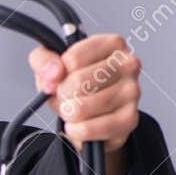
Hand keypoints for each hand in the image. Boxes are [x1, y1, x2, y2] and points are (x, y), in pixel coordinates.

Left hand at [29, 33, 141, 174]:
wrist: (90, 116)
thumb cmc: (75, 86)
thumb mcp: (52, 66)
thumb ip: (43, 60)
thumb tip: (54, 72)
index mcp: (112, 44)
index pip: (72, 59)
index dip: (58, 73)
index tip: (62, 76)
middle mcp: (128, 64)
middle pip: (77, 82)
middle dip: (63, 94)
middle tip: (68, 96)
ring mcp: (132, 92)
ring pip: (82, 107)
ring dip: (69, 113)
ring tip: (74, 109)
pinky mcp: (129, 119)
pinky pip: (91, 128)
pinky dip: (77, 130)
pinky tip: (77, 126)